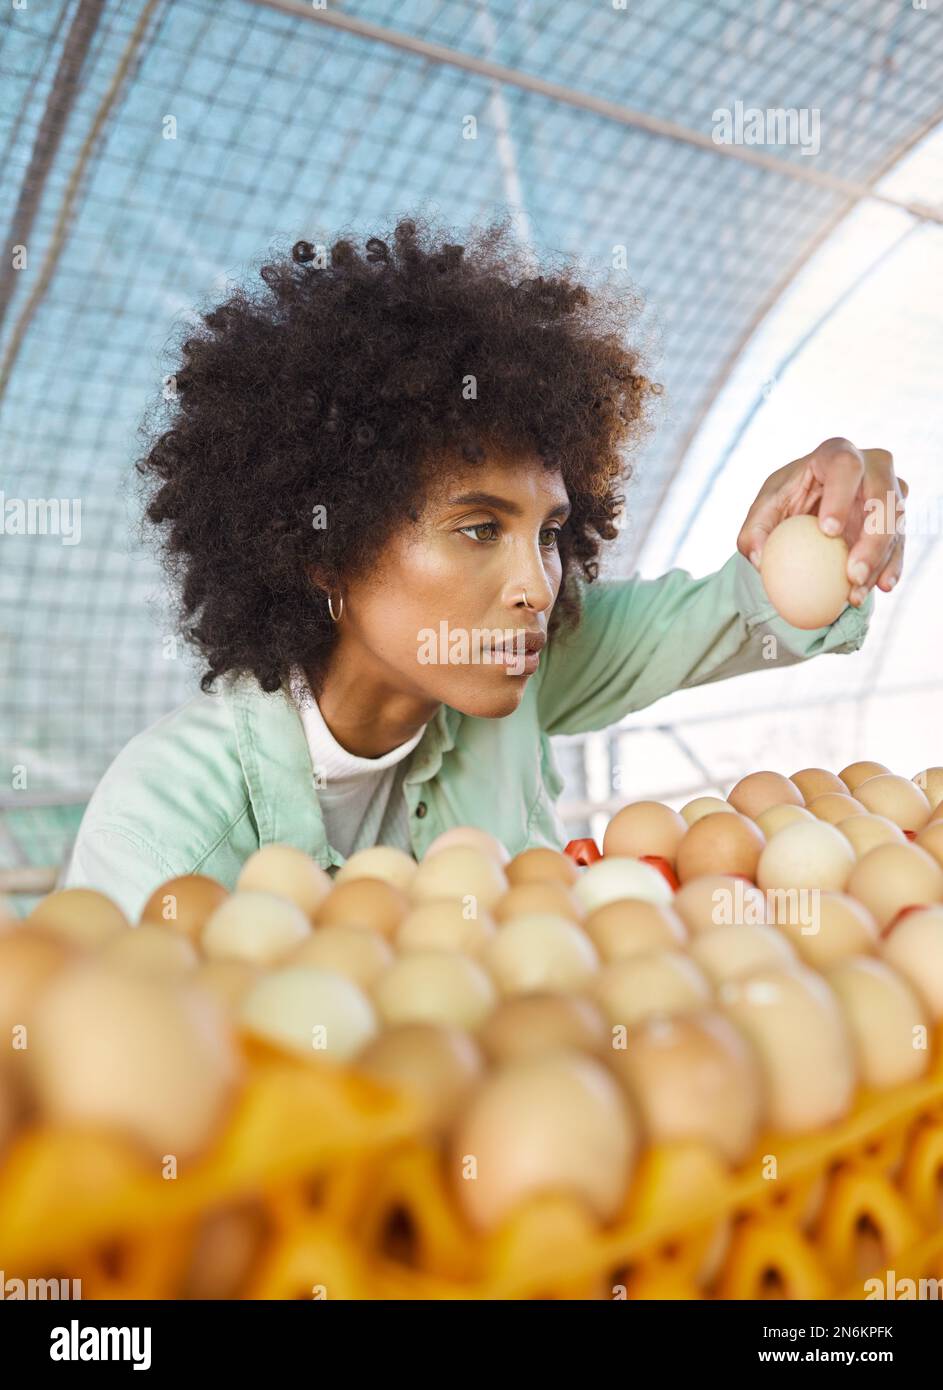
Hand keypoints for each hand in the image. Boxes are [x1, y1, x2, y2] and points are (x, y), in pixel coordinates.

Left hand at [737, 438, 907, 607]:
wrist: (807, 512)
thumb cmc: (784, 504)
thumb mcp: (762, 514)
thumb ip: (753, 534)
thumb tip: (760, 560)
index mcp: (835, 454)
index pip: (845, 466)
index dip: (841, 496)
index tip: (828, 532)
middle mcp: (871, 466)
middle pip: (883, 494)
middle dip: (873, 536)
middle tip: (852, 573)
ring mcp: (890, 491)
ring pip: (896, 522)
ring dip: (880, 560)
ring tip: (856, 592)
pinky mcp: (897, 518)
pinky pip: (900, 542)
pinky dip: (891, 566)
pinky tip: (881, 587)